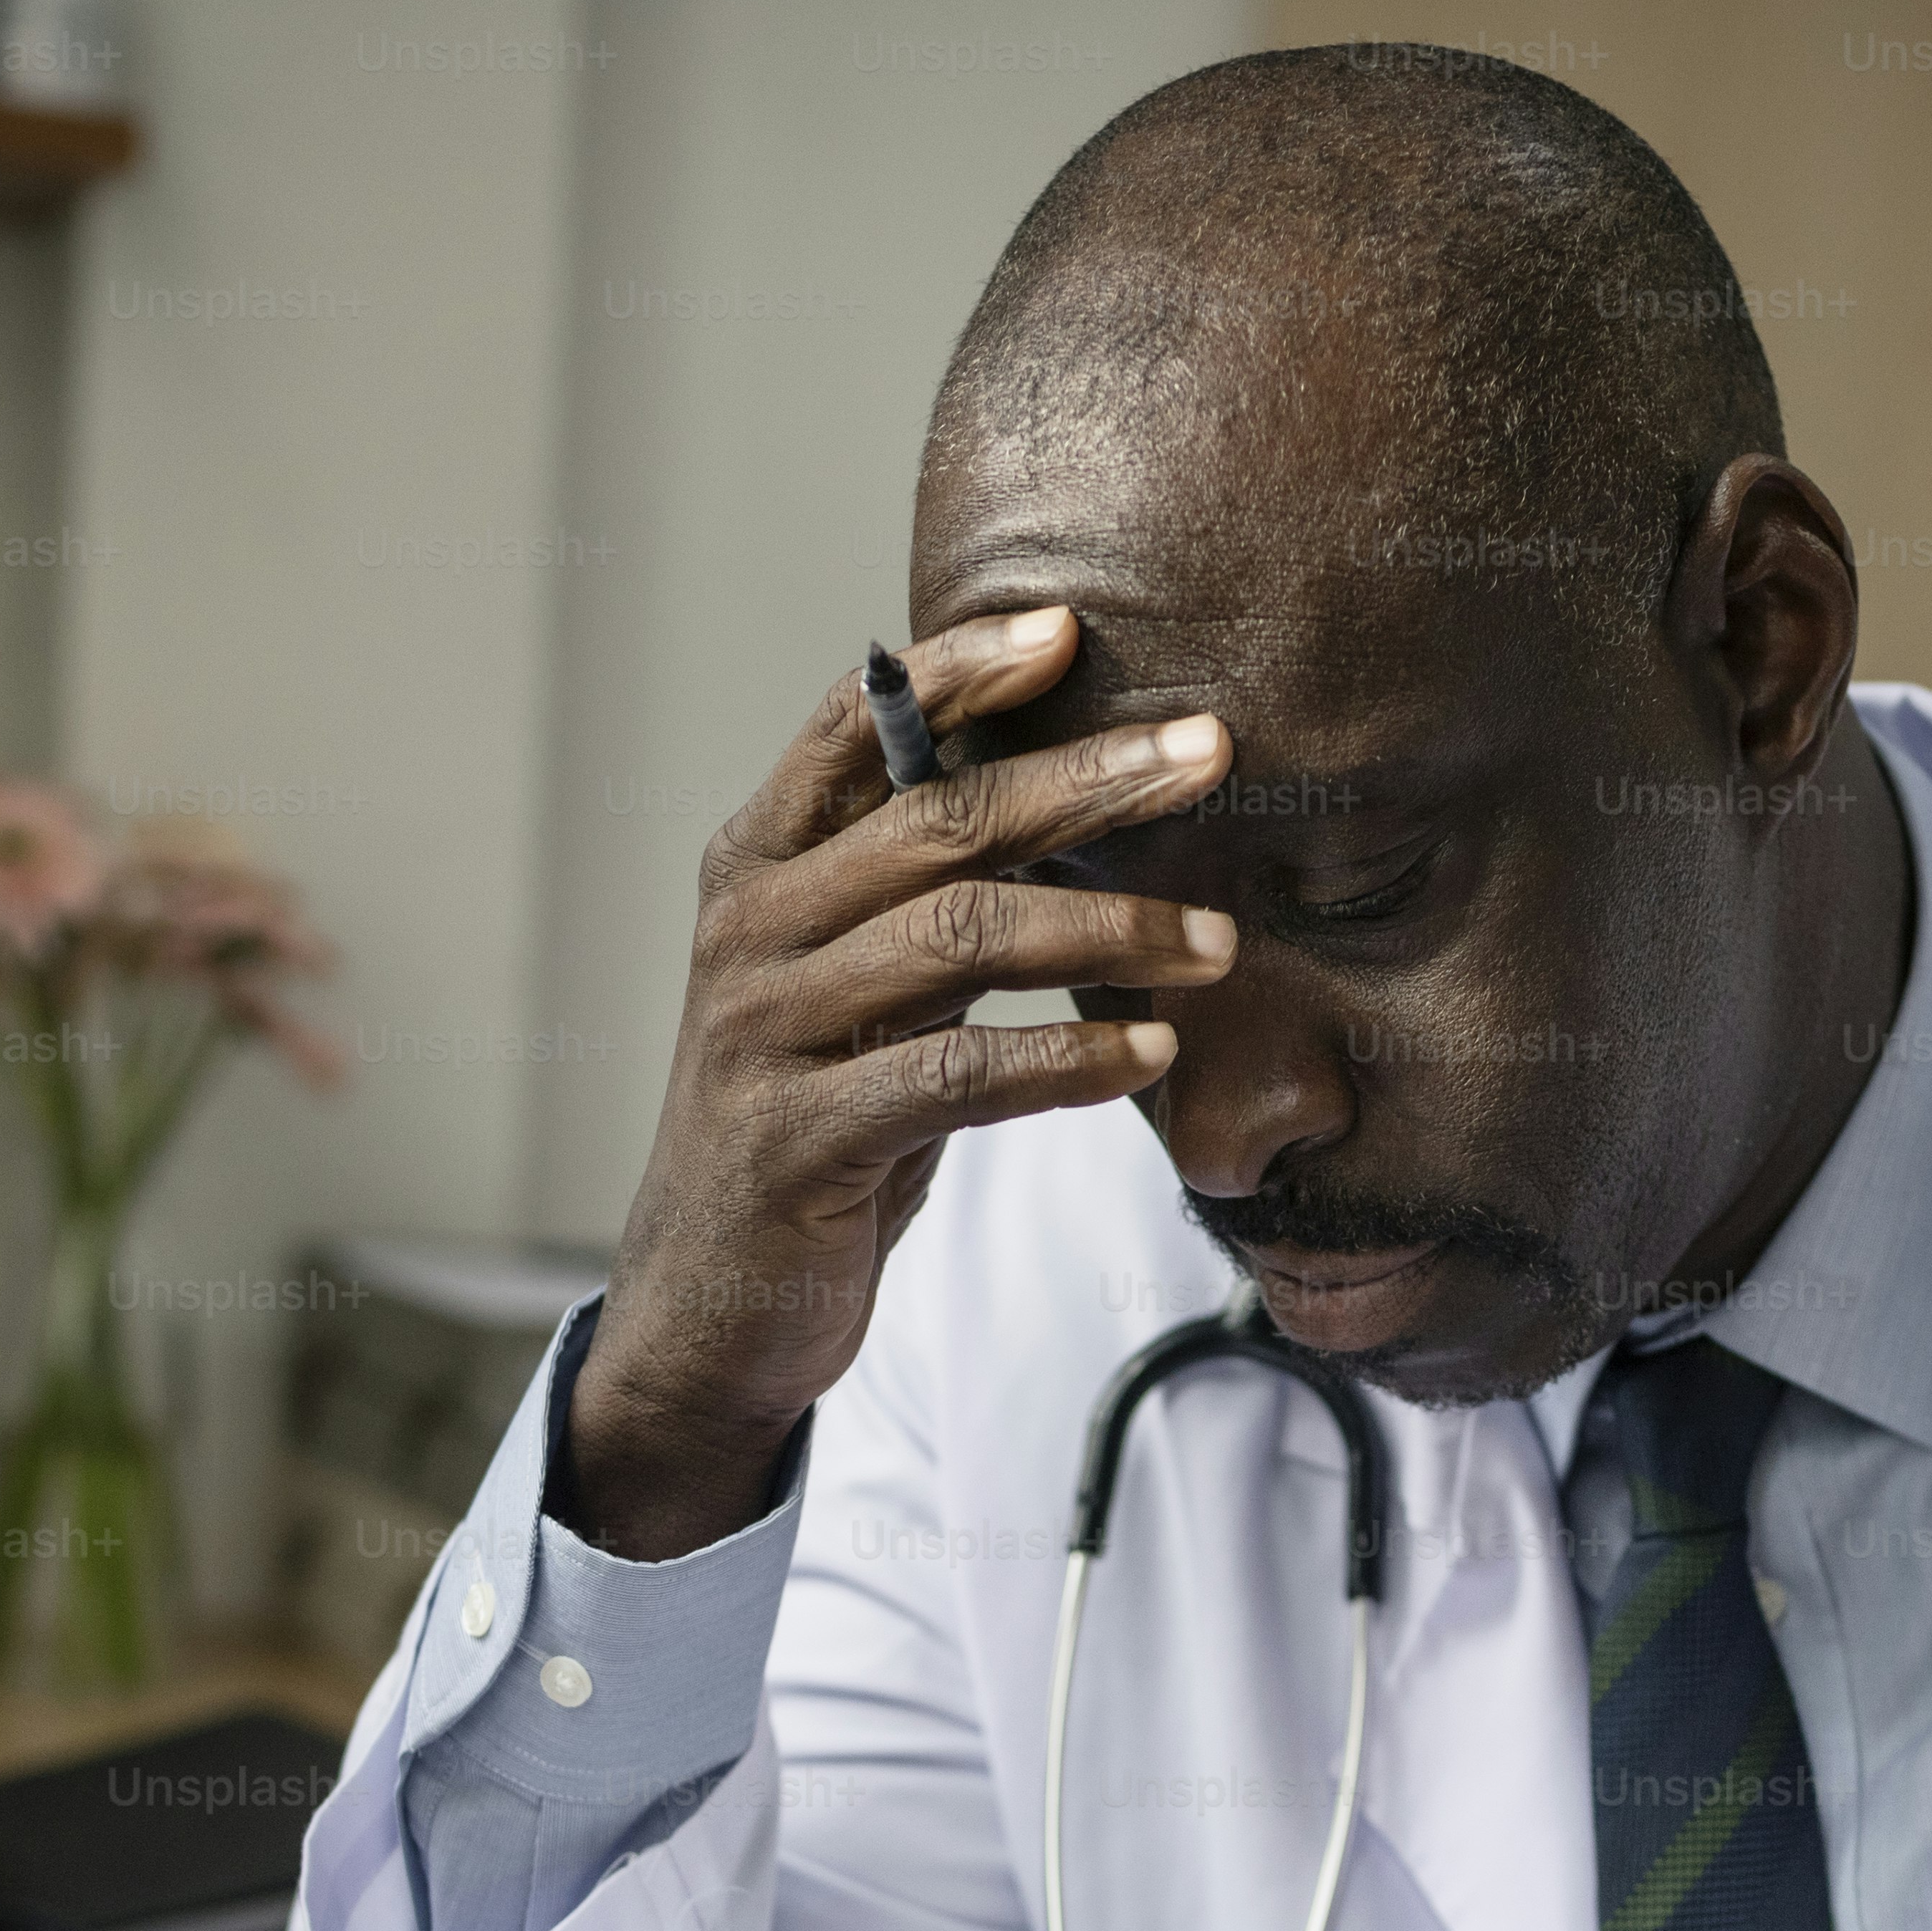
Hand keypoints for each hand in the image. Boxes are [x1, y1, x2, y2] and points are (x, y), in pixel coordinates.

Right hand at [560, 606, 1237, 1560]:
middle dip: (1087, 781)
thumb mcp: (852, 986)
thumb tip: (1069, 788)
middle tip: (1209, 753)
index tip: (1067, 630)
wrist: (711, 1300)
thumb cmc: (815, 1120)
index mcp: (758, 867)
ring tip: (1220, 943)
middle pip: (939, 821)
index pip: (852, 732)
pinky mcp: (803, 1139)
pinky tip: (1149, 1055)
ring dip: (1109, 930)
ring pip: (961, 937)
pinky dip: (1068, 1060)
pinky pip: (958, 1075)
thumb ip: (916, 891)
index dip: (957, 671)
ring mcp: (768, 1032)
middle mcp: (752, 930)